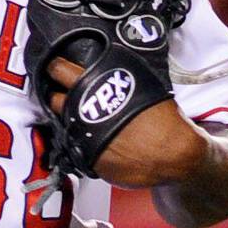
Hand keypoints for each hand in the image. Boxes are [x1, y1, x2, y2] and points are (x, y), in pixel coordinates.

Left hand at [47, 57, 207, 188]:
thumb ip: (115, 78)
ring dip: (69, 121)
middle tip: (65, 96)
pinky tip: (99, 140)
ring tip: (83, 119)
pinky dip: (84, 143)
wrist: (174, 153)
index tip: (52, 67)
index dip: (54, 68)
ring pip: (63, 125)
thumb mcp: (140, 84)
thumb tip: (103, 73)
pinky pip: (78, 148)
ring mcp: (82, 138)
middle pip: (54, 99)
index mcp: (95, 88)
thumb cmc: (163, 119)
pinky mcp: (87, 159)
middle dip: (57, 97)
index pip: (60, 70)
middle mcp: (83, 112)